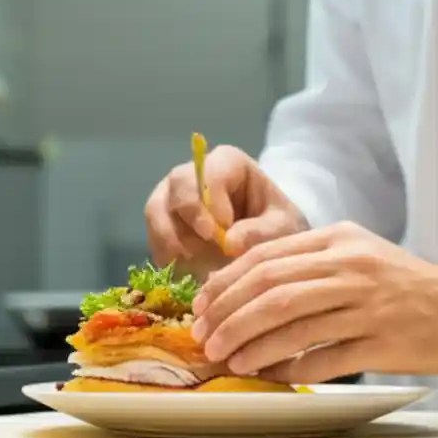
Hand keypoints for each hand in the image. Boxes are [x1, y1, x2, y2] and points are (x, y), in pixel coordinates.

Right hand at [144, 145, 308, 277]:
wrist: (270, 246)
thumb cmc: (280, 227)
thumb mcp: (284, 229)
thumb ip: (261, 232)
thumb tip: (230, 242)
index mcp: (228, 164)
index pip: (209, 172)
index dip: (210, 200)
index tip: (222, 230)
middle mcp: (194, 175)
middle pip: (177, 186)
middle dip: (189, 220)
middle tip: (206, 249)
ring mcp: (174, 198)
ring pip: (157, 212)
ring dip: (174, 242)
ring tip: (198, 266)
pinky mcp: (163, 226)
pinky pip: (154, 238)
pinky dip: (169, 258)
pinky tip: (189, 273)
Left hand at [189, 222, 437, 380]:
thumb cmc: (414, 287)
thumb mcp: (363, 255)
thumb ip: (312, 263)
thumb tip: (250, 283)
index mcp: (341, 241)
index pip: (266, 258)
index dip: (225, 285)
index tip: (202, 308)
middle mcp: (352, 268)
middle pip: (271, 290)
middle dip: (228, 317)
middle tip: (205, 339)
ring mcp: (369, 306)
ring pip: (291, 323)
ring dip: (251, 345)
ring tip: (227, 360)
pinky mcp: (384, 342)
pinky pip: (324, 358)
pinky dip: (290, 369)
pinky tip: (271, 377)